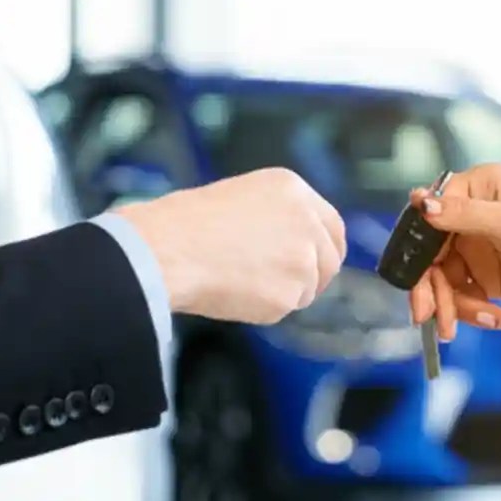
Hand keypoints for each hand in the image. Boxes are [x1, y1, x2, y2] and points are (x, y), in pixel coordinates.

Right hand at [116, 168, 345, 323]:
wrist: (167, 249)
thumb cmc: (186, 224)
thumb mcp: (242, 198)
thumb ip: (278, 219)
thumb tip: (295, 249)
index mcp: (294, 190)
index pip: (333, 227)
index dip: (326, 250)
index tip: (319, 264)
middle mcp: (307, 223)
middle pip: (330, 262)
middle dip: (312, 278)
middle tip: (282, 286)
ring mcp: (302, 260)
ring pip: (306, 290)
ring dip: (280, 293)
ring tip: (237, 279)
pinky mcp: (289, 294)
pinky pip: (281, 309)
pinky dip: (260, 309)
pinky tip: (231, 291)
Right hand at [410, 163, 500, 339]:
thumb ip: (463, 214)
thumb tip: (418, 202)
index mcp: (481, 186)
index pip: (429, 213)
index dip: (417, 247)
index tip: (414, 277)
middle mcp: (476, 212)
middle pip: (430, 251)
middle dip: (429, 287)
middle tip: (427, 316)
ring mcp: (482, 245)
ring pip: (443, 279)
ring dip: (450, 306)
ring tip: (458, 329)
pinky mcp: (490, 275)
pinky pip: (463, 295)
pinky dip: (472, 311)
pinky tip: (498, 319)